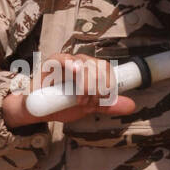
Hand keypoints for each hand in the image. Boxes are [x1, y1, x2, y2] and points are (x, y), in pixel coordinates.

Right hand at [2, 53, 136, 128]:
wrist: (37, 110)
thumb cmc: (61, 105)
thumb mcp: (87, 106)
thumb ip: (107, 105)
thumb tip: (131, 105)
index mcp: (92, 71)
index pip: (108, 70)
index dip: (108, 85)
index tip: (101, 99)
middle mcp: (82, 63)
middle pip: (99, 67)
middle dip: (96, 88)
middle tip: (86, 102)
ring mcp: (68, 61)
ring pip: (86, 64)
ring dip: (86, 84)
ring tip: (78, 99)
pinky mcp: (52, 62)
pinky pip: (64, 59)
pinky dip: (71, 64)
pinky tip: (76, 70)